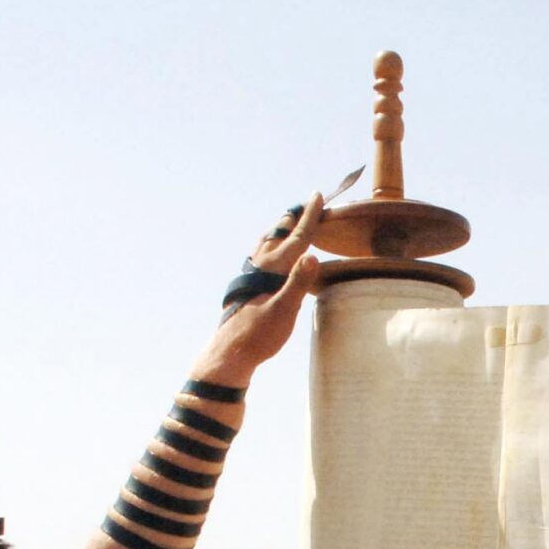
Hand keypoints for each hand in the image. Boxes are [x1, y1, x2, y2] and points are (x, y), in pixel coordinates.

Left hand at [198, 196, 326, 383]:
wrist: (231, 352)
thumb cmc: (260, 335)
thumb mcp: (284, 311)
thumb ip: (298, 282)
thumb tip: (312, 256)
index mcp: (273, 268)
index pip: (297, 236)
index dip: (309, 215)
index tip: (317, 195)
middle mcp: (261, 265)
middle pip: (280, 233)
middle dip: (295, 218)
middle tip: (307, 204)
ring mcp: (252, 274)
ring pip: (268, 241)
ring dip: (281, 230)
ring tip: (290, 223)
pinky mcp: (248, 285)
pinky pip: (261, 254)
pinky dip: (271, 244)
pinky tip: (268, 253)